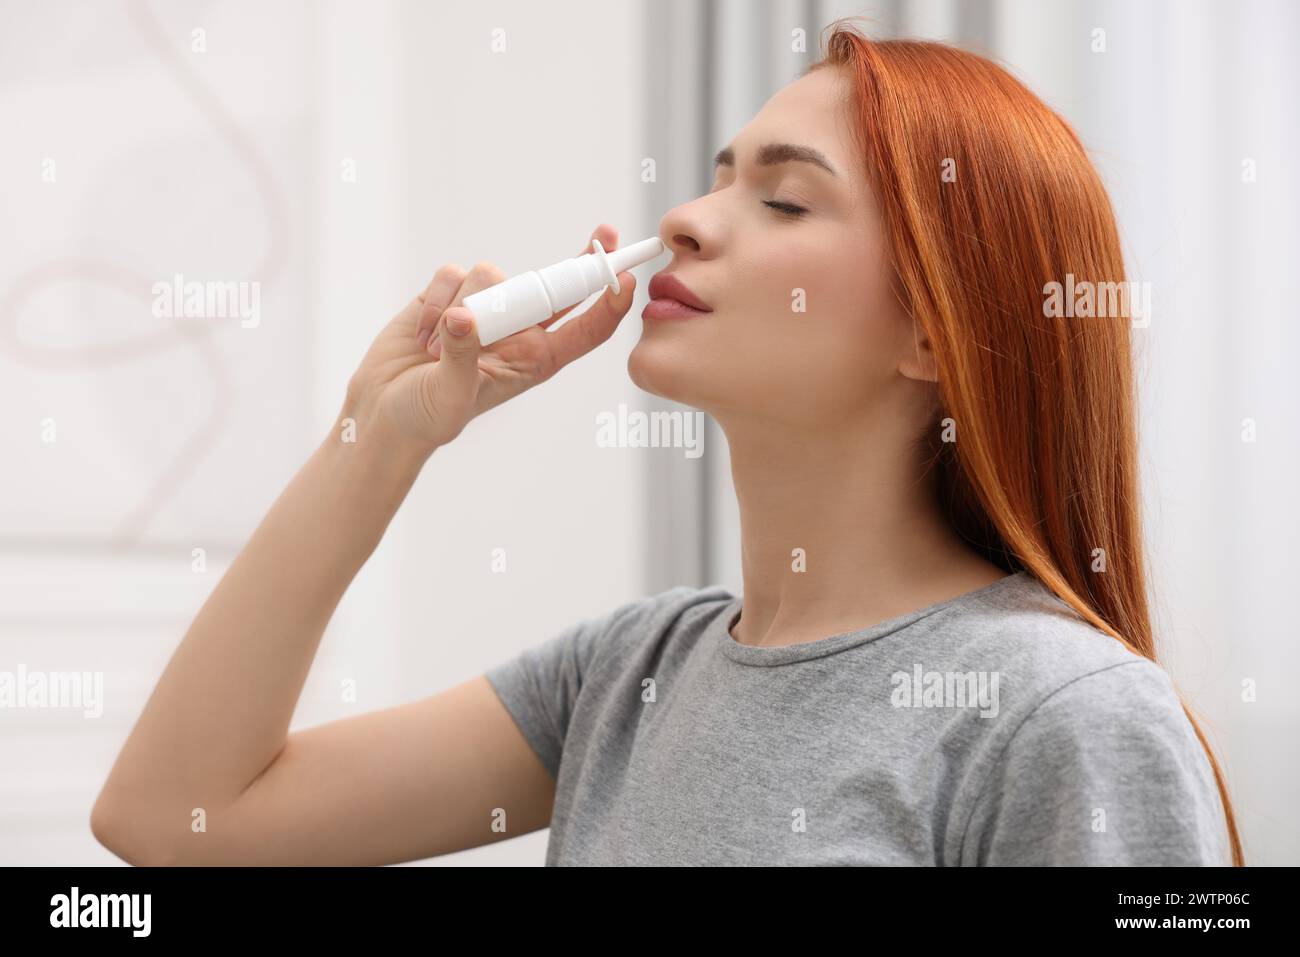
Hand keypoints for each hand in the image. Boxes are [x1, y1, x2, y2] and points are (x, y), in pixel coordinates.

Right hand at [342, 224, 638, 457]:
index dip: (610, 302)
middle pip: (560, 285)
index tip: (628, 276)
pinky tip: (421, 338)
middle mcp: (518, 330)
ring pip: (493, 275)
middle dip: (585, 258)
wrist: (383, 408)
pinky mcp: (449, 294)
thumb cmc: (427, 416)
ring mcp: (485, 307)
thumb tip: (464, 315)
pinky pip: (452, 274)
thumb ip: (461, 358)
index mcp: (536, 360)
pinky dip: (435, 302)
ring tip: (437, 352)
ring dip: (463, 306)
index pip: (585, 330)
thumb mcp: (450, 398)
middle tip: (606, 233)